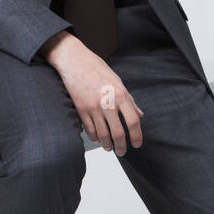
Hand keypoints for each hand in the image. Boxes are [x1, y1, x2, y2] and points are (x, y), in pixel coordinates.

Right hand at [42, 32, 143, 154]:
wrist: (74, 61)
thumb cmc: (96, 68)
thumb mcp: (117, 81)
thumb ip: (129, 100)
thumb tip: (140, 114)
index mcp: (120, 94)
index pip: (133, 121)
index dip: (137, 136)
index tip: (137, 143)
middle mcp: (108, 102)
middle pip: (118, 133)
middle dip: (122, 147)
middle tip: (122, 152)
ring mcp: (93, 107)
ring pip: (103, 135)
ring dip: (107, 145)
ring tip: (110, 148)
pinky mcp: (81, 110)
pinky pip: (90, 130)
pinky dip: (95, 138)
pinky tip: (98, 139)